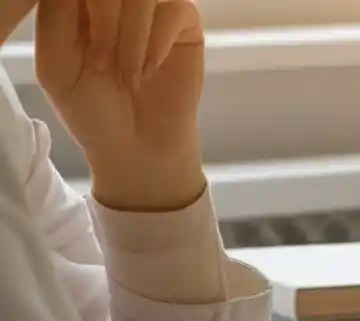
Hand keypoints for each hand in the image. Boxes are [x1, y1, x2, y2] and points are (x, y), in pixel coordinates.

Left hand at [35, 0, 206, 210]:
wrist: (138, 147)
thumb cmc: (92, 109)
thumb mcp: (55, 66)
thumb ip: (55, 17)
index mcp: (79, 4)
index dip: (81, 7)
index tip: (79, 47)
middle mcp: (116, 1)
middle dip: (105, 23)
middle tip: (103, 67)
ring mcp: (152, 10)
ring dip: (132, 38)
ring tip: (129, 77)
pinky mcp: (184, 24)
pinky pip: (175, 10)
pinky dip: (158, 42)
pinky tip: (151, 70)